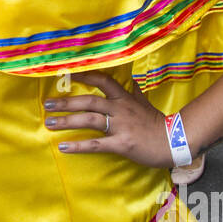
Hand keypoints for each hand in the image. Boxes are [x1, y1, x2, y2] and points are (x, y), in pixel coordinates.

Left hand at [44, 70, 171, 166]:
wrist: (175, 142)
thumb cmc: (158, 124)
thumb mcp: (146, 104)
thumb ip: (136, 93)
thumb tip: (134, 82)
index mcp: (125, 99)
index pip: (103, 81)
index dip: (84, 76)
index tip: (66, 74)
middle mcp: (121, 109)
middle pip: (89, 101)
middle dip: (66, 102)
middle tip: (47, 104)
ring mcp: (121, 126)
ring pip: (90, 120)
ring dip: (67, 121)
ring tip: (49, 123)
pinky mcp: (122, 144)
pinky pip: (97, 144)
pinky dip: (79, 145)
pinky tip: (64, 147)